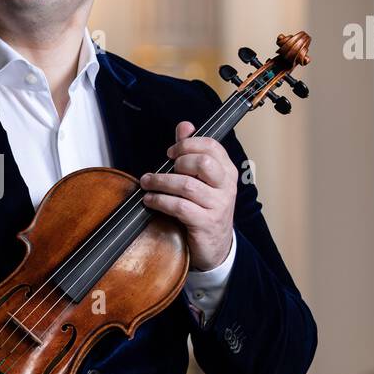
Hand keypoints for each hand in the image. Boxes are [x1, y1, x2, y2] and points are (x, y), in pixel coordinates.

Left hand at [139, 121, 236, 270]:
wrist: (216, 247)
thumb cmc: (205, 209)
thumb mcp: (202, 180)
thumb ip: (192, 152)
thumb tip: (184, 126)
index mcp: (227, 171)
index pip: (211, 146)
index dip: (187, 144)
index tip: (171, 152)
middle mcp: (226, 187)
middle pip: (202, 162)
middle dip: (177, 162)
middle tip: (162, 169)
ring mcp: (218, 206)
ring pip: (187, 185)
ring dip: (161, 182)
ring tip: (147, 184)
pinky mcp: (206, 223)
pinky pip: (180, 207)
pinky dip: (160, 201)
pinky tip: (150, 200)